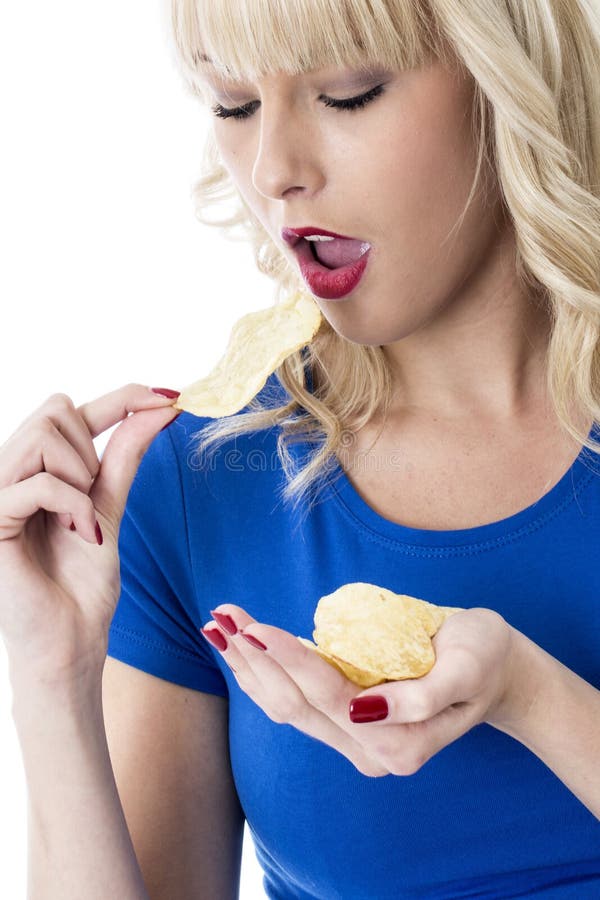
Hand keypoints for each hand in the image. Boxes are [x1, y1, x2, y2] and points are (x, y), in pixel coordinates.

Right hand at [0, 384, 179, 681]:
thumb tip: (159, 406)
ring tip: (79, 522)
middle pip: (55, 409)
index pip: (72, 410)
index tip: (170, 396)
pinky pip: (38, 482)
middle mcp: (7, 472)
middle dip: (91, 451)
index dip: (122, 396)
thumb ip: (124, 455)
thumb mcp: (109, 506)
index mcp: (34, 468)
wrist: (70, 640)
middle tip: (91, 501)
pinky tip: (78, 534)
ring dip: (81, 478)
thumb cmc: (82, 583)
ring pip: (44, 435)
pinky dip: (72, 506)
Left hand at [201, 605, 516, 776]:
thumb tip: (362, 709)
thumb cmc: (484, 659)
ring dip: (248, 667)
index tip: (255, 625)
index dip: (289, 660)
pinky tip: (240, 649)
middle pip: (296, 705)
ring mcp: (354, 742)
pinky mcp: (345, 725)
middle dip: (254, 659)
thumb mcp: (467, 669)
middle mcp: (370, 752)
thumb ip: (421, 696)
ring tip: (217, 626)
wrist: (496, 673)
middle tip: (221, 617)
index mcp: (399, 742)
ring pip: (286, 708)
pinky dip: (263, 675)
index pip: (329, 696)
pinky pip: (294, 704)